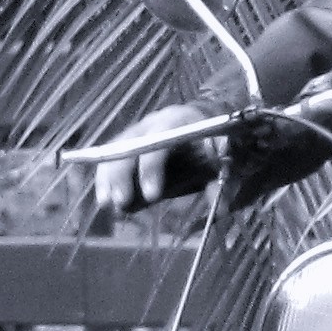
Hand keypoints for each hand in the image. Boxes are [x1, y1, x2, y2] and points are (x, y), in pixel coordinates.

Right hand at [89, 104, 222, 218]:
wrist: (208, 123)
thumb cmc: (219, 143)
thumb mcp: (227, 160)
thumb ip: (223, 181)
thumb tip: (220, 209)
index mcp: (179, 121)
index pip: (159, 141)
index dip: (151, 168)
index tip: (151, 196)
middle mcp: (153, 121)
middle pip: (130, 145)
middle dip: (122, 175)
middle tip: (120, 203)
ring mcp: (139, 130)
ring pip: (116, 150)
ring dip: (108, 178)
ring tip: (105, 204)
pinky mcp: (130, 142)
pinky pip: (112, 157)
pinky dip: (107, 177)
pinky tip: (104, 198)